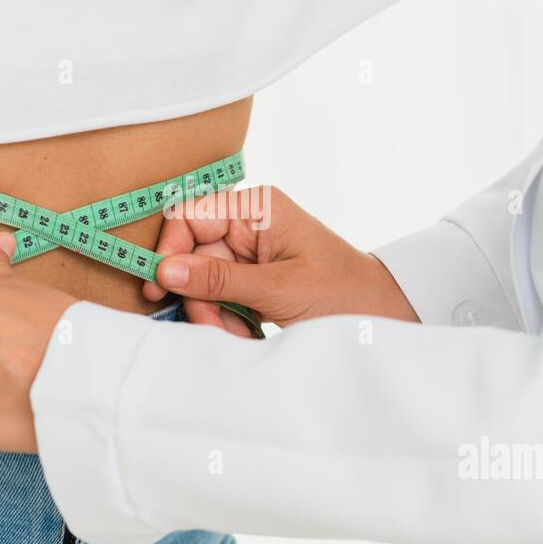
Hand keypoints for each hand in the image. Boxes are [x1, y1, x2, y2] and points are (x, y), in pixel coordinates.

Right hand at [143, 185, 418, 334]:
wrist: (381, 318)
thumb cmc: (341, 293)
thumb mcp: (277, 288)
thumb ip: (218, 280)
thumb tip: (164, 271)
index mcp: (256, 208)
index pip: (190, 216)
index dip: (170, 249)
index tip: (161, 288)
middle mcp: (248, 225)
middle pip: (192, 255)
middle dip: (198, 295)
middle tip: (211, 325)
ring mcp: (249, 254)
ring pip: (202, 282)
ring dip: (213, 314)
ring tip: (239, 335)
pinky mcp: (253, 281)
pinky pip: (220, 298)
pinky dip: (226, 321)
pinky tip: (248, 335)